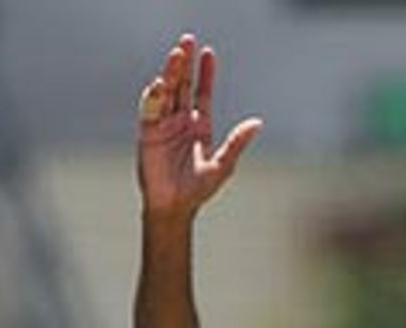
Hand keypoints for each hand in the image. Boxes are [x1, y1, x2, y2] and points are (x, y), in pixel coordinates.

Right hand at [137, 35, 261, 218]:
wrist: (174, 207)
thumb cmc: (199, 190)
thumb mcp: (222, 165)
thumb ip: (237, 143)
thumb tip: (258, 123)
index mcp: (199, 126)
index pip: (202, 93)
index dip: (205, 73)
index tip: (208, 53)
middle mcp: (181, 120)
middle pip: (183, 85)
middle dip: (185, 63)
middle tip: (188, 41)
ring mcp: (164, 124)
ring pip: (167, 91)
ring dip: (171, 71)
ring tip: (177, 54)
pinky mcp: (148, 132)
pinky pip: (150, 108)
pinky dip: (154, 95)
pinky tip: (160, 83)